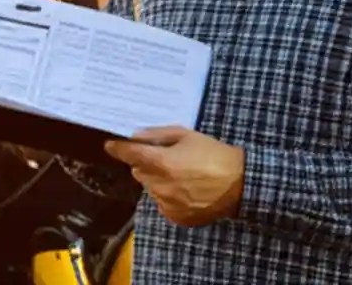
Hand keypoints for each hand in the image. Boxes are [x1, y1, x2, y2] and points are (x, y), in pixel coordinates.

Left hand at [104, 125, 244, 227]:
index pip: (129, 155)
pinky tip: (187, 190)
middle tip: (167, 158)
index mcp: (161, 163)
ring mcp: (166, 204)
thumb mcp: (187, 135)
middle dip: (147, 164)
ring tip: (182, 175)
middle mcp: (159, 186)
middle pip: (139, 172)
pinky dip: (169, 197)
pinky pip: (162, 203)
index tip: (111, 145)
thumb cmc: (214, 154)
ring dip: (158, 181)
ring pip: (151, 188)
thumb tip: (135, 136)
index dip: (118, 149)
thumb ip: (158, 135)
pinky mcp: (175, 217)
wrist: (240, 184)